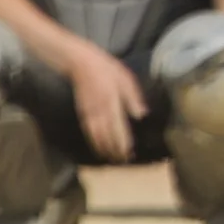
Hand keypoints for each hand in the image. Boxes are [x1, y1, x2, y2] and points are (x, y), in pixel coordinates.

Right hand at [69, 48, 148, 162]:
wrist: (80, 63)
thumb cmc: (107, 69)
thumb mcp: (125, 79)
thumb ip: (133, 98)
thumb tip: (142, 115)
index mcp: (112, 101)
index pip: (118, 126)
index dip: (123, 141)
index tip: (129, 153)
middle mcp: (99, 110)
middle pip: (106, 135)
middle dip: (114, 150)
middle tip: (123, 161)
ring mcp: (89, 112)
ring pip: (96, 136)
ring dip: (104, 149)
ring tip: (112, 159)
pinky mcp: (82, 113)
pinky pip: (88, 131)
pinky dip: (94, 142)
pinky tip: (99, 149)